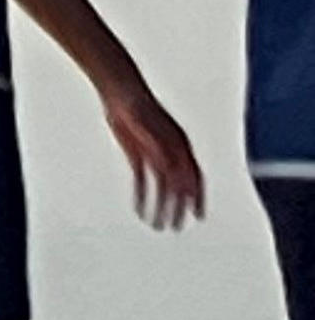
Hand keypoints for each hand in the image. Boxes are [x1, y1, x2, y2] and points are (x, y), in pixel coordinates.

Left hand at [102, 79, 206, 229]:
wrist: (119, 91)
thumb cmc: (135, 105)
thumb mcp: (146, 126)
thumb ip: (158, 146)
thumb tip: (170, 167)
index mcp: (179, 145)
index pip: (193, 177)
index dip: (197, 197)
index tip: (198, 216)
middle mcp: (171, 152)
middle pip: (178, 186)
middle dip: (178, 208)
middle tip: (176, 228)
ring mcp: (155, 155)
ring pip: (161, 187)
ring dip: (160, 206)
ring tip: (157, 225)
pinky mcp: (139, 156)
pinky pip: (143, 180)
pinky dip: (142, 195)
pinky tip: (139, 210)